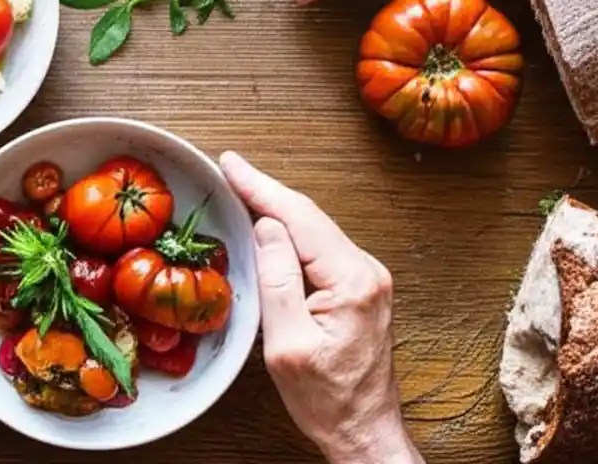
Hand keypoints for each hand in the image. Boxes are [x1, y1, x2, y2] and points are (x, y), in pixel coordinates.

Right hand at [219, 152, 421, 463]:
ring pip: (315, 230)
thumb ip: (277, 280)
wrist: (364, 432)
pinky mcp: (361, 289)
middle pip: (309, 217)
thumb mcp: (287, 344)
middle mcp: (367, 272)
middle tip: (230, 169)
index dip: (261, 187)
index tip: (231, 165)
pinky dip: (292, 232)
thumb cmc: (327, 400)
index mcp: (352, 281)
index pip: (299, 218)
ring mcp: (367, 279)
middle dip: (267, 191)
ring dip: (279, 209)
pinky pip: (320, 248)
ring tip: (244, 189)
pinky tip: (271, 225)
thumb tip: (267, 229)